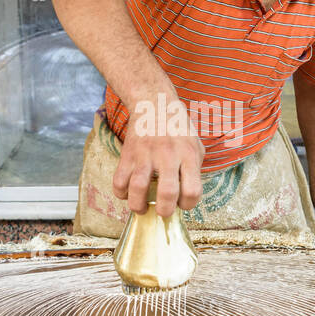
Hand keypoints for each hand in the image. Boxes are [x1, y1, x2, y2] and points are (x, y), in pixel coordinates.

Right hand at [113, 99, 204, 217]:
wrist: (154, 103)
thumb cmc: (178, 128)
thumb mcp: (195, 144)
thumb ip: (194, 169)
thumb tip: (188, 196)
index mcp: (188, 155)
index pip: (193, 190)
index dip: (188, 204)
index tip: (182, 204)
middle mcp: (168, 155)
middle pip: (167, 193)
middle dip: (164, 211)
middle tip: (162, 212)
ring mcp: (146, 154)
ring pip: (138, 188)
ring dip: (138, 206)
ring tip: (141, 208)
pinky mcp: (128, 153)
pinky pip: (119, 180)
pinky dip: (120, 193)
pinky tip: (127, 193)